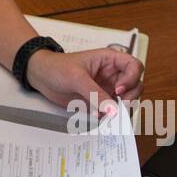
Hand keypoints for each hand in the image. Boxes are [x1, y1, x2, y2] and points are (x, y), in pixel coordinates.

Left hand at [26, 48, 143, 117]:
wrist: (40, 76)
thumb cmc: (57, 67)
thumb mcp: (76, 77)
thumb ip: (95, 93)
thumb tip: (112, 109)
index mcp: (110, 60)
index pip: (134, 66)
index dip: (131, 78)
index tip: (118, 90)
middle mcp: (112, 74)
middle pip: (136, 85)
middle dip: (130, 96)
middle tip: (118, 105)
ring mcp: (107, 88)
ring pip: (126, 99)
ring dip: (121, 109)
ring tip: (106, 113)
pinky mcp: (99, 101)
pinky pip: (112, 110)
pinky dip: (109, 116)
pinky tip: (97, 116)